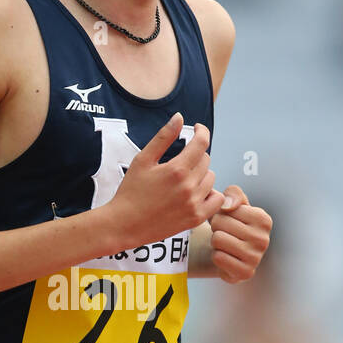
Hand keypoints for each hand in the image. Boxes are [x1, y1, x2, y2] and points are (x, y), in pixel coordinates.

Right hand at [106, 112, 227, 249]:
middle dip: (195, 155)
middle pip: (206, 160)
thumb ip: (163, 137)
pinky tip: (197, 193)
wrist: (124, 224)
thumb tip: (179, 117)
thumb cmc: (131, 191)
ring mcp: (194, 204)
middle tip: (180, 160)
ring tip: (184, 179)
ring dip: (202, 174)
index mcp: (176, 170)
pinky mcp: (196, 219)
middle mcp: (189, 187)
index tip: (197, 129)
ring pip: (211, 178)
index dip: (201, 131)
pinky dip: (211, 193)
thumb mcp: (143, 160)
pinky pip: (217, 200)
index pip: (201, 143)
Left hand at [207, 184, 271, 282]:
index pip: (225, 209)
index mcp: (263, 219)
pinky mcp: (245, 273)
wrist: (232, 253)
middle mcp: (264, 239)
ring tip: (225, 244)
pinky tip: (226, 257)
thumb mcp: (235, 203)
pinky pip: (218, 258)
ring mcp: (256, 258)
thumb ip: (233, 194)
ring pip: (217, 240)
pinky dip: (216, 256)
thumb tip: (227, 206)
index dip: (219, 214)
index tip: (228, 222)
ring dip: (215, 242)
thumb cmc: (233, 224)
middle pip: (219, 224)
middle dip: (215, 228)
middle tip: (224, 234)